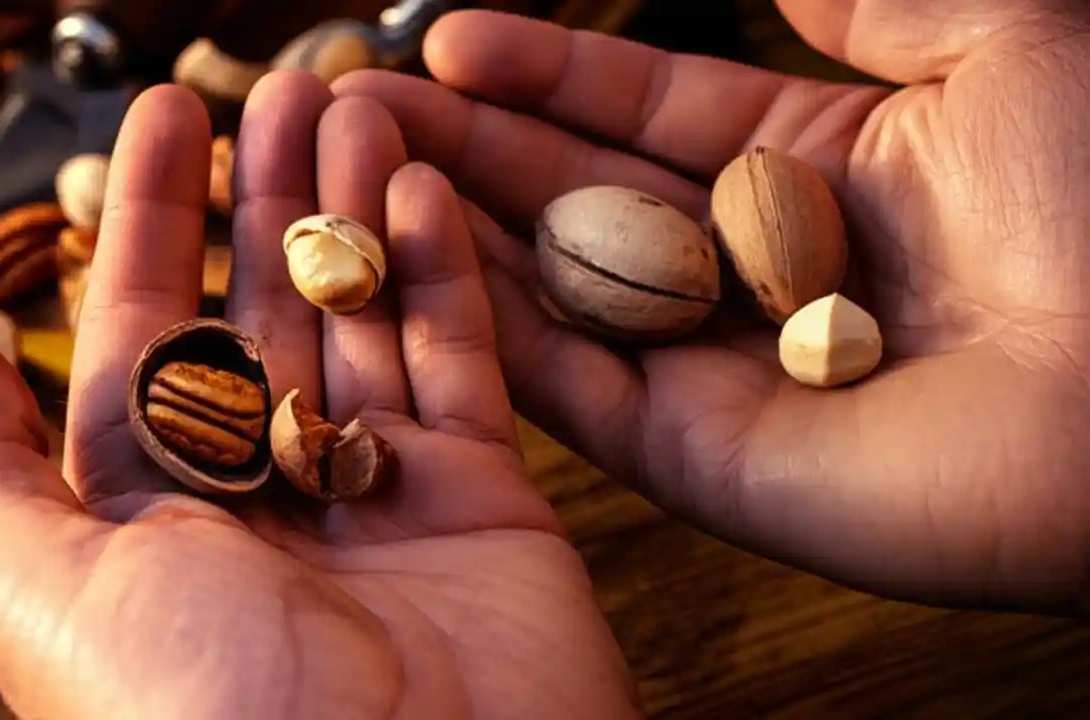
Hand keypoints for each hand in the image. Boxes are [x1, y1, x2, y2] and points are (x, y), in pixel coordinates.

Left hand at [0, 79, 638, 718]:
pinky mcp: (482, 498)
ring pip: (364, 317)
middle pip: (264, 307)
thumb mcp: (44, 594)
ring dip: (361, 211)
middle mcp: (264, 495)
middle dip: (272, 193)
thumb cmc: (205, 717)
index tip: (172, 115)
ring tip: (363, 105)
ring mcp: (379, 492)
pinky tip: (426, 191)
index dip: (154, 216)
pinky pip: (461, 363)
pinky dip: (446, 275)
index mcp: (154, 511)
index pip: (146, 328)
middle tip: (292, 88)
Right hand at [335, 4, 1089, 613]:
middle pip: (580, 198)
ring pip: (560, 293)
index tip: (451, 34)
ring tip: (354, 165)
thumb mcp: (993, 35)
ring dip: (454, 229)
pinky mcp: (706, 463)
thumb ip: (863, 0)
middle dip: (469, 145)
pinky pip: (577, 390)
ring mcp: (722, 371)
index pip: (643, 112)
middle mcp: (753, 272)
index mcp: (814, 170)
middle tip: (361, 97)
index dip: (546, 71)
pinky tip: (415, 259)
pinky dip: (494, 328)